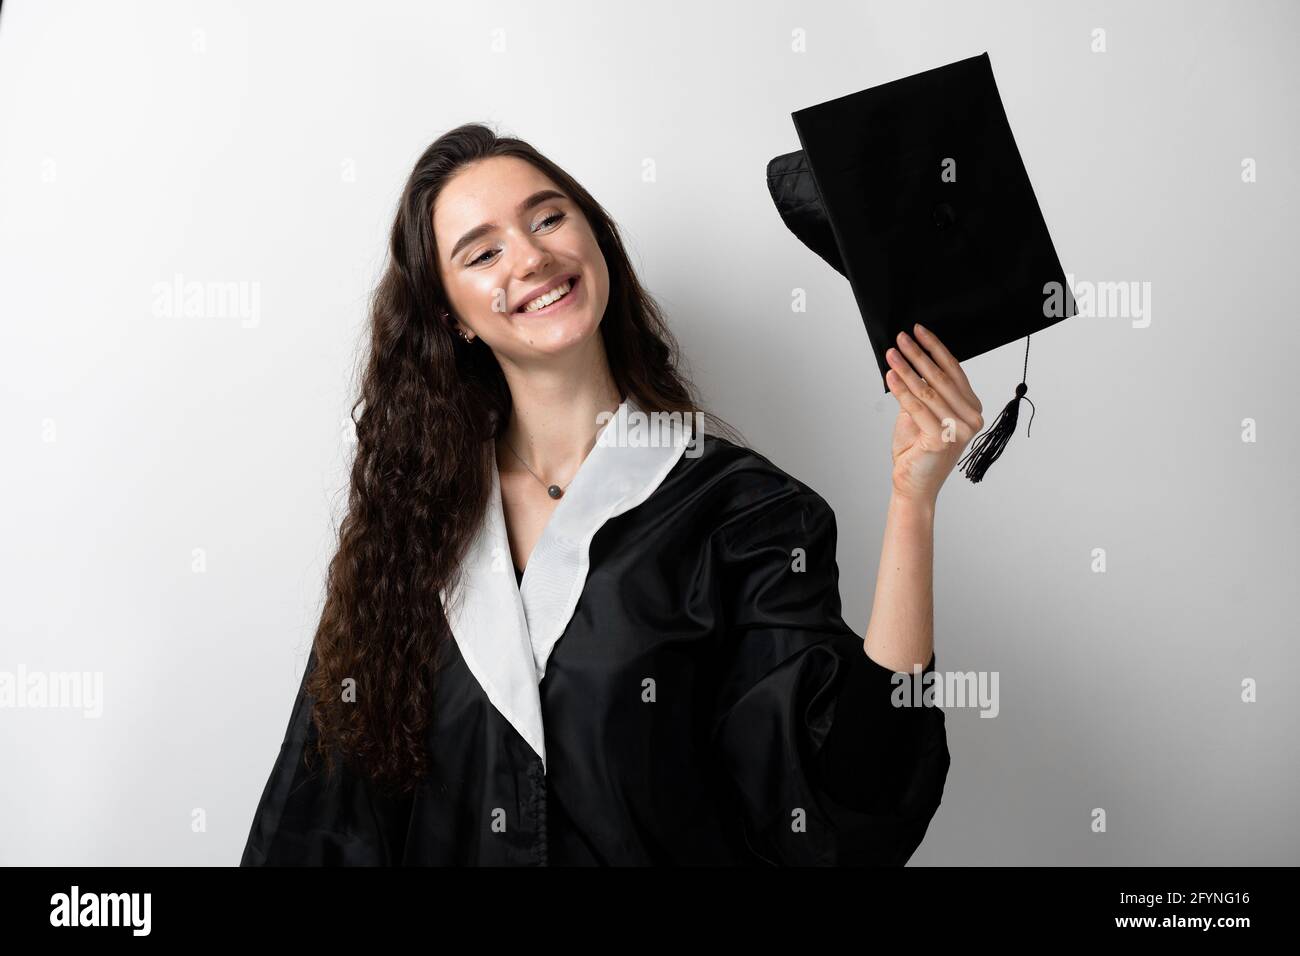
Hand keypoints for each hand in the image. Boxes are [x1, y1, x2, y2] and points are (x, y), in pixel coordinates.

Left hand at [884, 324, 984, 505]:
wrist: (913, 484)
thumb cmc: (918, 449)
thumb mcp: (922, 413)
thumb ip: (924, 390)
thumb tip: (911, 360)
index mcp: (971, 409)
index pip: (954, 371)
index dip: (935, 349)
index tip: (918, 331)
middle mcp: (971, 418)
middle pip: (941, 378)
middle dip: (918, 354)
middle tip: (901, 338)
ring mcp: (959, 430)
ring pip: (928, 390)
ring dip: (906, 368)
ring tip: (891, 353)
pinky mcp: (941, 439)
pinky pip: (917, 406)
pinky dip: (901, 389)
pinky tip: (890, 375)